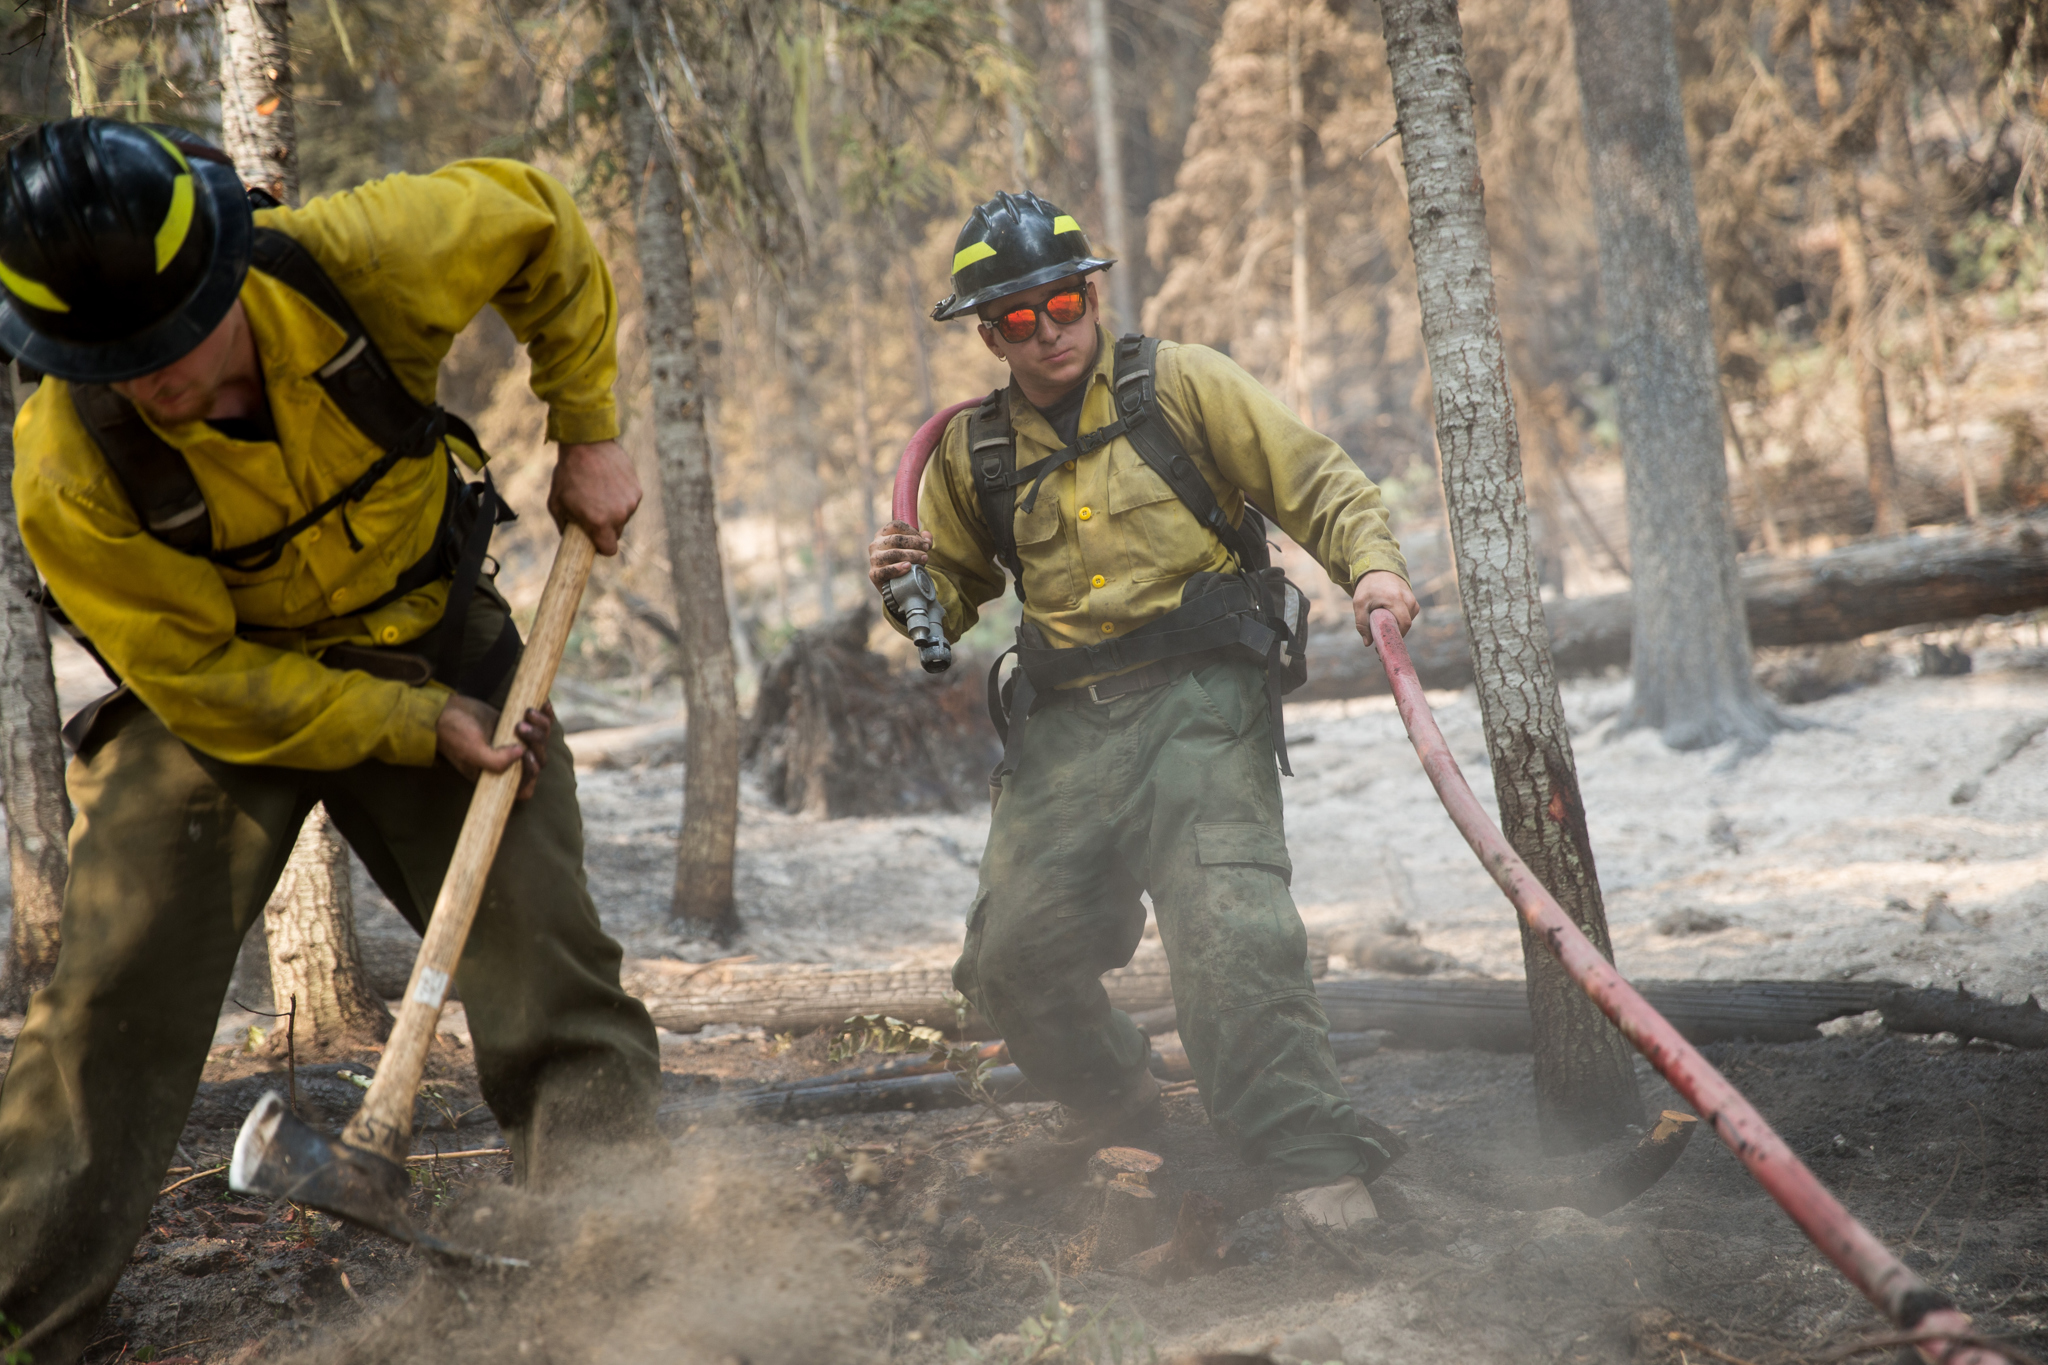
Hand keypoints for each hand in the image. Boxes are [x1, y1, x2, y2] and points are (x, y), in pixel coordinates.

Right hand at [436, 695, 555, 800]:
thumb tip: (522, 754)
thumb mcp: (471, 751)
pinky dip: (546, 715)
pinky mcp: (518, 727)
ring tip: (527, 712)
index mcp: (497, 778)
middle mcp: (509, 764)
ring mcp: (515, 745)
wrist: (446, 710)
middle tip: (520, 726)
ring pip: (542, 742)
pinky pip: (540, 725)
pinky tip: (544, 704)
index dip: (532, 774)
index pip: (525, 788)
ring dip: (541, 727)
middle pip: (539, 761)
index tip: (525, 754)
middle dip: (536, 742)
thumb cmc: (455, 735)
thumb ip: (495, 761)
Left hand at [549, 440, 640, 555]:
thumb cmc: (568, 474)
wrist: (587, 443)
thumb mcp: (556, 503)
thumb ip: (565, 526)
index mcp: (598, 522)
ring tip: (599, 491)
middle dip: (605, 527)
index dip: (601, 547)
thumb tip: (571, 538)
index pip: (609, 550)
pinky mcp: (637, 489)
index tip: (595, 539)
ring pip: (623, 517)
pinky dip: (621, 497)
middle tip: (593, 511)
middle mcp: (618, 515)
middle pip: (616, 533)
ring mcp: (630, 502)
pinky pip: (629, 502)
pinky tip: (608, 483)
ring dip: (614, 510)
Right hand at [868, 519, 931, 590]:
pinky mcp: (874, 574)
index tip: (923, 540)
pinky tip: (908, 567)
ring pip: (893, 553)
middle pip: (896, 539)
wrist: (898, 586)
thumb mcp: (915, 549)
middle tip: (926, 550)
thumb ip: (923, 541)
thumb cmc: (906, 562)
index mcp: (883, 534)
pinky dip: (898, 568)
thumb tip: (927, 537)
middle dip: (915, 544)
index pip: (896, 525)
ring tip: (923, 559)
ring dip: (912, 555)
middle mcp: (876, 545)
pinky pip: (886, 570)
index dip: (912, 531)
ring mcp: (874, 559)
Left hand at [1353, 570, 1420, 642]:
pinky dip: (1400, 620)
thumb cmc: (1368, 587)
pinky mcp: (1413, 601)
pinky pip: (1409, 616)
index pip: (1404, 623)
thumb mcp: (1359, 604)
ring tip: (1383, 625)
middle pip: (1406, 624)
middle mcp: (1407, 598)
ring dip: (1397, 626)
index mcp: (1395, 598)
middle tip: (1382, 639)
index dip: (1396, 636)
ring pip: (1408, 620)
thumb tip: (1368, 643)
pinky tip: (1390, 618)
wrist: (1378, 569)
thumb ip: (1362, 623)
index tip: (1384, 643)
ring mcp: (1412, 599)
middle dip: (1395, 634)